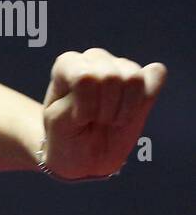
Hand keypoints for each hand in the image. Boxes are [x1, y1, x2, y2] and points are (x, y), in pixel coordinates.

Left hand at [41, 48, 166, 178]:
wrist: (86, 155)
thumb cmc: (66, 136)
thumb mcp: (58, 122)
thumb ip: (74, 99)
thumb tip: (104, 78)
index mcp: (67, 65)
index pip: (85, 77)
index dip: (86, 105)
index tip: (79, 119)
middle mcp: (94, 59)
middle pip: (111, 77)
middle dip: (105, 110)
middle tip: (96, 121)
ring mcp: (120, 65)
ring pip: (134, 79)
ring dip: (124, 110)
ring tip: (110, 119)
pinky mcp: (144, 76)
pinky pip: (156, 75)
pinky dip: (144, 100)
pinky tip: (129, 112)